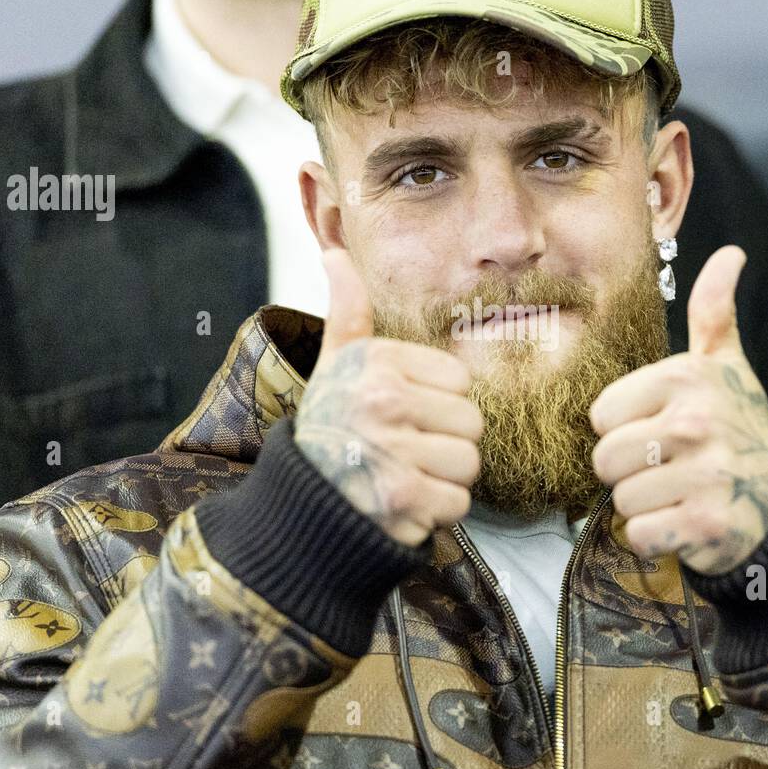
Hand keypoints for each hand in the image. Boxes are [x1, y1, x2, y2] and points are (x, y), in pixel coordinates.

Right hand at [294, 248, 483, 547]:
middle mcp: (382, 402)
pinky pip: (457, 503)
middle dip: (445, 443)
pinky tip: (403, 506)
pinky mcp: (403, 500)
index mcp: (376, 364)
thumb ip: (348, 310)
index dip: (437, 402)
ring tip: (403, 476)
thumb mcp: (334, 363)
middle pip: (472, 422)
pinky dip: (434, 514)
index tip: (403, 415)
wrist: (295, 507)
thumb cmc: (327, 429)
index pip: (460, 379)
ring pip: (469, 463)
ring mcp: (393, 452)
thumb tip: (334, 255)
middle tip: (404, 451)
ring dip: (443, 480)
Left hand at [589, 245, 767, 574]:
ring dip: (644, 505)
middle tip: (669, 468)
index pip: (600, 415)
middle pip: (605, 460)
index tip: (660, 431)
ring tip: (679, 492)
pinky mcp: (706, 525)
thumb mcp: (727, 365)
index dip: (624, 429)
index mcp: (687, 377)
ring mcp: (704, 475)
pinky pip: (639, 535)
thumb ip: (714, 309)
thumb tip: (731, 252)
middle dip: (630, 472)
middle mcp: (696, 422)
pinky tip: (684, 521)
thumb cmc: (740, 429)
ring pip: (620, 500)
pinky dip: (656, 538)